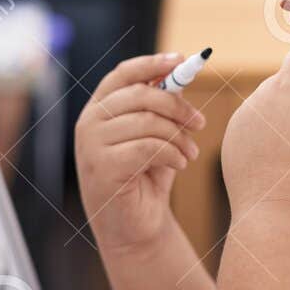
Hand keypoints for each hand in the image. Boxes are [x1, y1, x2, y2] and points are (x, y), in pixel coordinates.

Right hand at [76, 52, 207, 253]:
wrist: (136, 229)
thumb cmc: (145, 179)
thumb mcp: (155, 136)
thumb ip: (161, 106)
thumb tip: (180, 71)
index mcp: (98, 109)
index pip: (123, 74)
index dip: (153, 64)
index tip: (184, 61)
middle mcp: (88, 123)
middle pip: (141, 95)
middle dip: (178, 107)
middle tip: (200, 124)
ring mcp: (91, 146)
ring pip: (148, 122)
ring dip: (179, 136)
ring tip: (191, 153)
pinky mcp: (101, 168)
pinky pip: (147, 147)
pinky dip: (172, 154)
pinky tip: (180, 165)